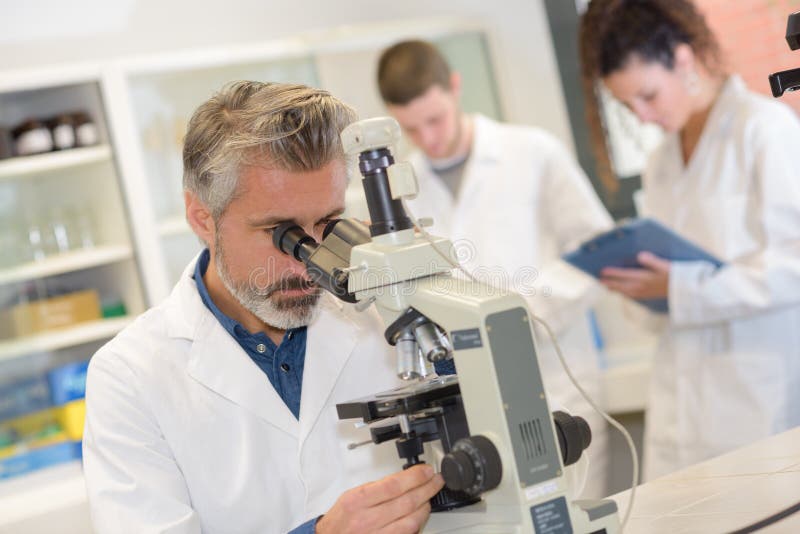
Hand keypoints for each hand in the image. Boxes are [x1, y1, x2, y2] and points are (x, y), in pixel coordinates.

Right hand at [316, 464, 443, 533]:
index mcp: (358, 501)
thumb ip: (377, 488)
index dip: (415, 477)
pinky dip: (416, 525)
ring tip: (428, 498)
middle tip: (436, 480)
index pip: (394, 485)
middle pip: (407, 502)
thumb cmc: (340, 519)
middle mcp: (367, 520)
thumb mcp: (352, 495)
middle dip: (427, 488)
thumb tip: (404, 479)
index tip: (426, 471)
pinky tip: (418, 516)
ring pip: (412, 522)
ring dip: (425, 508)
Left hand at [600, 252, 670, 299]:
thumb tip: (640, 255)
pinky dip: (625, 294)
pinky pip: (633, 296)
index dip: (613, 273)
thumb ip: (652, 261)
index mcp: (644, 278)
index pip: (624, 275)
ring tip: (608, 287)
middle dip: (610, 283)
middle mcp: (642, 287)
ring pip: (626, 292)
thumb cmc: (675, 275)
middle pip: (622, 286)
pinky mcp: (649, 296)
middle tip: (600, 281)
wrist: (685, 290)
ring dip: (616, 289)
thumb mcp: (664, 265)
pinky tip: (624, 293)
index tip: (602, 271)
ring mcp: (645, 293)